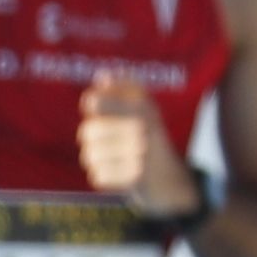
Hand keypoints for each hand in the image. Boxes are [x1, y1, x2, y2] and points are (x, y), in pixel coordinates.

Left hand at [79, 70, 197, 216]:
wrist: (170, 176)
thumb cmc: (147, 134)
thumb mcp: (141, 106)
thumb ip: (120, 88)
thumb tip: (103, 77)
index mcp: (142, 106)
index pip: (93, 101)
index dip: (92, 105)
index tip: (96, 107)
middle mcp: (142, 128)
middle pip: (86, 132)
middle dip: (90, 138)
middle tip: (105, 139)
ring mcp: (140, 154)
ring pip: (89, 156)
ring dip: (95, 158)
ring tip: (113, 156)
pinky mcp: (136, 179)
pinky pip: (98, 176)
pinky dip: (104, 176)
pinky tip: (118, 172)